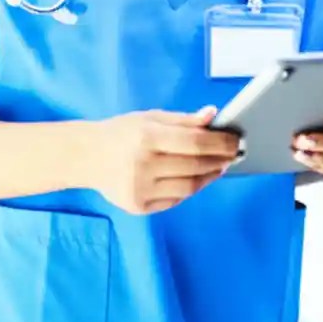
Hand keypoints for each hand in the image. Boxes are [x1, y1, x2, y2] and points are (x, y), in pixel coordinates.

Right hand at [82, 107, 240, 214]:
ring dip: (209, 176)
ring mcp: (140, 189)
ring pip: (190, 187)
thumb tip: (213, 115)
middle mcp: (142, 165)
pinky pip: (176, 199)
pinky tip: (196, 178)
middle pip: (196, 166)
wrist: (86, 157)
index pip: (195, 142)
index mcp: (146, 138)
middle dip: (220, 160)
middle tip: (232, 154)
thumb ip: (183, 120)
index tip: (236, 141)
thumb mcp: (149, 118)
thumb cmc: (121, 134)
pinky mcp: (139, 206)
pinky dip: (190, 188)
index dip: (221, 142)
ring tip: (218, 166)